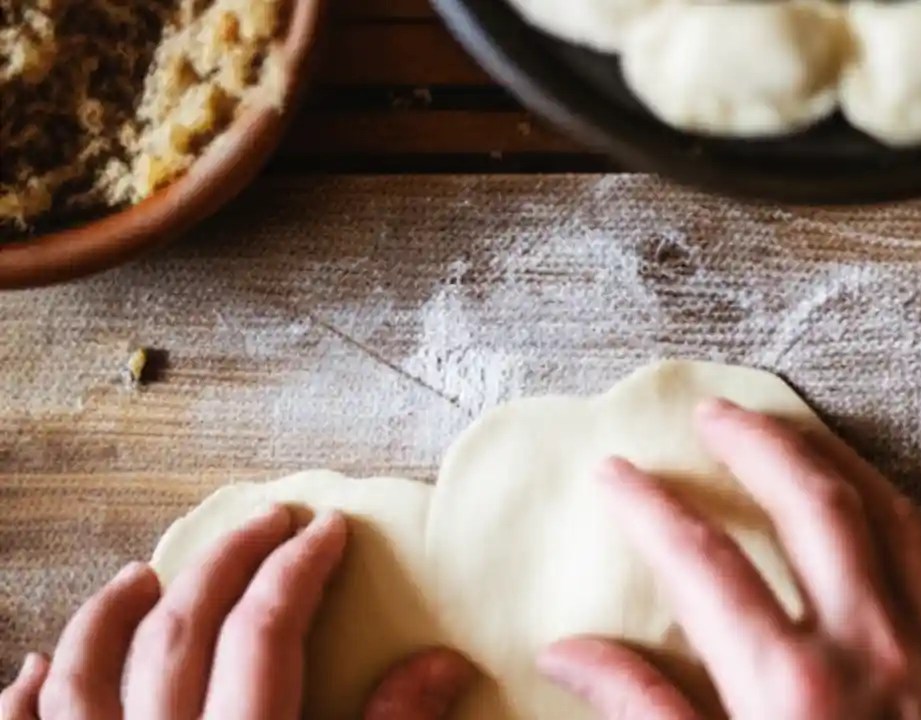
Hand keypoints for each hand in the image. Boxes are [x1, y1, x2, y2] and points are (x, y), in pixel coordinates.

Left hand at [0, 509, 473, 719]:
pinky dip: (30, 696)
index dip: (299, 570)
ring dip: (112, 615)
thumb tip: (443, 662)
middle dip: (227, 563)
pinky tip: (35, 667)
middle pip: (182, 630)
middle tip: (266, 523)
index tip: (328, 530)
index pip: (266, 629)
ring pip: (87, 675)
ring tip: (141, 576)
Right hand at [539, 399, 920, 718]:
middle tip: (712, 416)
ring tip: (799, 429)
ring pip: (898, 517)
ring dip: (844, 460)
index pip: (701, 563)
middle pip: (808, 507)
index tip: (618, 476)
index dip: (649, 509)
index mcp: (791, 688)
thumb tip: (569, 654)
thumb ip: (647, 716)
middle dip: (754, 446)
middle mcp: (874, 650)